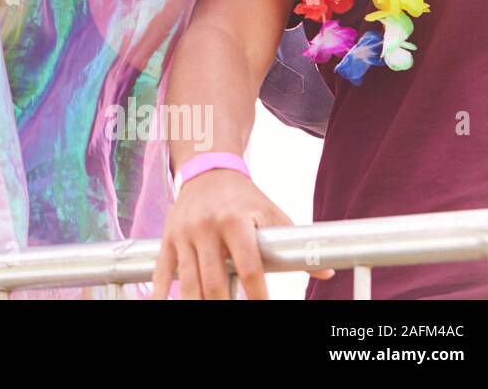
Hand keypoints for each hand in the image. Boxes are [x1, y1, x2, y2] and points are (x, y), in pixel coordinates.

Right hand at [151, 169, 332, 299]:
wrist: (208, 171)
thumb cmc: (245, 198)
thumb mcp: (271, 214)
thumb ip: (293, 245)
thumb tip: (325, 273)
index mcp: (234, 221)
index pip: (248, 268)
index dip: (258, 295)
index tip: (263, 308)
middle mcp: (206, 227)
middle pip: (214, 280)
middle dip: (223, 306)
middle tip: (230, 316)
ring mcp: (184, 234)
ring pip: (188, 280)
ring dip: (195, 303)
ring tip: (204, 317)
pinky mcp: (169, 238)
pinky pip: (162, 271)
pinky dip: (161, 292)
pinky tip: (162, 306)